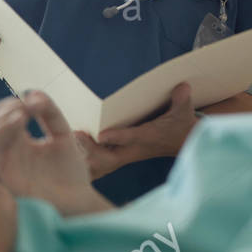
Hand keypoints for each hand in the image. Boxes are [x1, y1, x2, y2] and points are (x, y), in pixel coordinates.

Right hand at [0, 91, 110, 216]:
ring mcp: (5, 167)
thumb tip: (33, 92)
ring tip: (21, 117)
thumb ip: (50, 113)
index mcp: (19, 141)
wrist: (80, 201)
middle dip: (6, 111)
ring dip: (0, 124)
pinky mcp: (5, 180)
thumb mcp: (63, 135)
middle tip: (25, 109)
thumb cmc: (71, 172)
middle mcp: (8, 153)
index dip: (13, 104)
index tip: (34, 103)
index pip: (4, 116)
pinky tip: (18, 130)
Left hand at [75, 82, 198, 179]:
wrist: (183, 143)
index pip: (131, 138)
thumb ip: (182, 100)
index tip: (101, 135)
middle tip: (76, 135)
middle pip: (109, 159)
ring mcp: (126, 155)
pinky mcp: (120, 156)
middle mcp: (133, 150)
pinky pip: (100, 164)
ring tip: (68, 143)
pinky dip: (86, 160)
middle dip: (91, 151)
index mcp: (147, 138)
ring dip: (85, 157)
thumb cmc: (180, 124)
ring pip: (102, 164)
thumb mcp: (183, 111)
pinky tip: (70, 154)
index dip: (117, 137)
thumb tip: (183, 86)